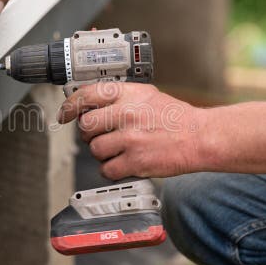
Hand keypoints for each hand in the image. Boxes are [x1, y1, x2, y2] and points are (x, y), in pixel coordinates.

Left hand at [57, 83, 202, 179]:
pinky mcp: (135, 162)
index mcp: (128, 94)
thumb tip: (91, 104)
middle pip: (86, 126)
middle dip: (90, 134)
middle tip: (102, 135)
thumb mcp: (147, 95)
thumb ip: (120, 98)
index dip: (70, 105)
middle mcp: (126, 114)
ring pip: (95, 149)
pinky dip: (112, 169)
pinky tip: (123, 163)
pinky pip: (107, 169)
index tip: (64, 114)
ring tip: (119, 150)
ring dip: (103, 153)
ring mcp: (130, 139)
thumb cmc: (175, 118)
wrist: (200, 137)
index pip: (87, 95)